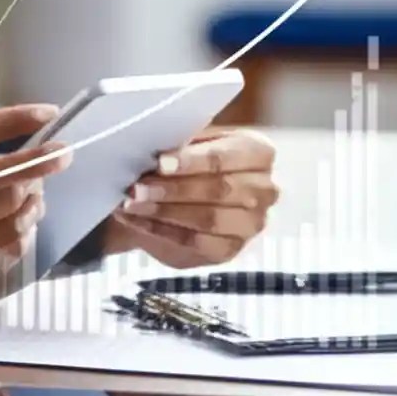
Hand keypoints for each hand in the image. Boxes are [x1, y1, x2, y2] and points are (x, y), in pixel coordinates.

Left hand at [108, 129, 277, 268]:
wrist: (181, 199)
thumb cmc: (188, 164)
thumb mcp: (189, 146)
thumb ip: (181, 146)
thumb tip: (159, 153)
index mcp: (258, 152)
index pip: (225, 157)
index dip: (192, 161)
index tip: (160, 163)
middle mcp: (263, 189)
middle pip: (218, 190)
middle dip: (173, 189)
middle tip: (137, 187)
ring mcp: (251, 223)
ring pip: (208, 218)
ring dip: (164, 211)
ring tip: (133, 202)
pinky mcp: (231, 249)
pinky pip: (196, 243)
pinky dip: (162, 231)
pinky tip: (139, 220)